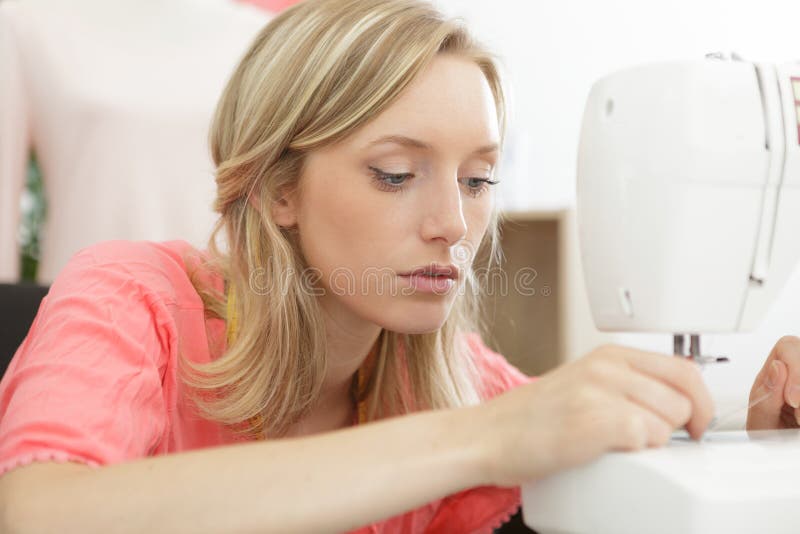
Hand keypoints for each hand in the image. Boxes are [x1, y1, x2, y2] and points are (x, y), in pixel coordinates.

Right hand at [473, 344, 714, 486]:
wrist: (487, 437)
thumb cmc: (530, 421)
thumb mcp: (583, 386)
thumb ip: (626, 386)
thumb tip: (678, 405)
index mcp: (608, 355)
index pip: (684, 369)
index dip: (700, 402)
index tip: (695, 424)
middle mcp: (606, 366)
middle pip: (684, 396)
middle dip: (681, 426)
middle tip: (660, 441)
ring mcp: (599, 390)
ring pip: (669, 420)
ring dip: (654, 441)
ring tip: (620, 445)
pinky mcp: (593, 419)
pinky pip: (647, 437)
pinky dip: (637, 451)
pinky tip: (608, 450)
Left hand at [746, 336, 799, 430]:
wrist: (781, 451)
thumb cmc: (770, 435)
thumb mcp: (761, 421)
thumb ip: (766, 394)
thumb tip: (777, 367)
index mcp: (775, 369)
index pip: (788, 346)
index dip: (794, 371)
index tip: (792, 400)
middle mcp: (797, 368)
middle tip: (799, 416)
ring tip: (799, 422)